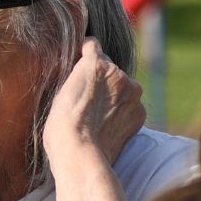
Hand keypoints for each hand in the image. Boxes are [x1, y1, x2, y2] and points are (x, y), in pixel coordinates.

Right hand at [43, 38, 144, 168]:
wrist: (80, 154)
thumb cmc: (61, 126)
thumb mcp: (60, 92)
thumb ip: (77, 77)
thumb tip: (84, 75)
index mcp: (95, 63)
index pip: (92, 46)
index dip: (84, 57)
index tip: (80, 68)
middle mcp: (119, 73)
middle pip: (110, 70)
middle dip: (101, 81)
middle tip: (87, 102)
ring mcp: (132, 93)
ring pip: (123, 89)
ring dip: (114, 97)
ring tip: (97, 118)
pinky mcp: (140, 113)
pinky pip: (131, 107)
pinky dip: (122, 114)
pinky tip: (107, 127)